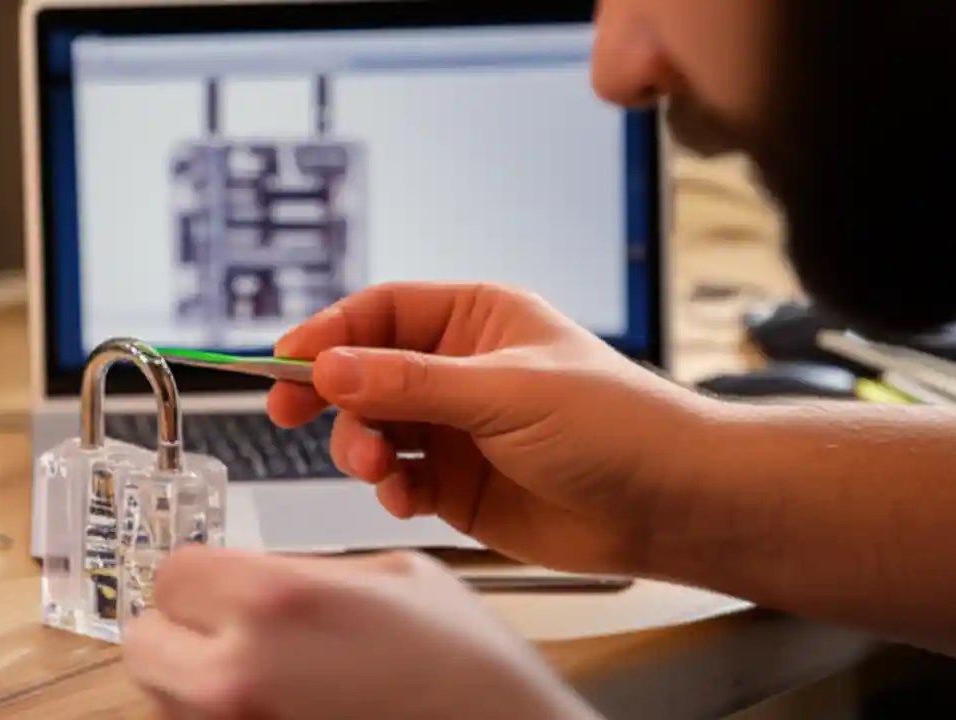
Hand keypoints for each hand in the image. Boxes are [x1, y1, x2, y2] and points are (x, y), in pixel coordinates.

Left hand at [124, 545, 598, 719]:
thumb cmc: (473, 677)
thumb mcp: (399, 578)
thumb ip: (310, 570)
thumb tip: (257, 577)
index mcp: (276, 603)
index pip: (173, 572)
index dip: (202, 575)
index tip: (220, 582)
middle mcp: (239, 677)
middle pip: (143, 644)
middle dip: (180, 632)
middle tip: (227, 631)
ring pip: (164, 700)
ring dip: (195, 682)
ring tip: (269, 678)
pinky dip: (224, 719)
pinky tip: (282, 709)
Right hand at [267, 282, 707, 573]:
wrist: (668, 505)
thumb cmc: (613, 424)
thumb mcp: (505, 391)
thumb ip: (412, 383)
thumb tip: (329, 367)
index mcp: (476, 319)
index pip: (381, 312)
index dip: (328, 333)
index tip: (287, 362)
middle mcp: (459, 370)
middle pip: (364, 370)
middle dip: (329, 393)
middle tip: (287, 413)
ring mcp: (456, 428)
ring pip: (374, 427)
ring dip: (361, 446)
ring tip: (377, 466)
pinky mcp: (458, 484)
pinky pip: (398, 478)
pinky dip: (389, 487)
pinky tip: (404, 495)